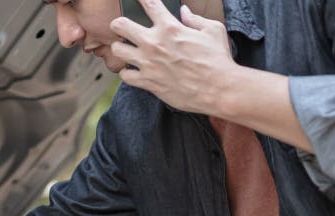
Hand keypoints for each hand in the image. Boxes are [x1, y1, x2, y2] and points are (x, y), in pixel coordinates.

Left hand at [109, 0, 235, 114]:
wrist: (217, 88)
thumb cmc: (217, 59)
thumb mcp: (213, 30)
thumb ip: (195, 19)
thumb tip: (184, 12)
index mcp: (170, 27)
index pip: (149, 4)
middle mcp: (154, 43)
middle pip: (120, 25)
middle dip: (118, 24)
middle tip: (122, 27)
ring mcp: (148, 63)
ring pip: (117, 50)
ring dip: (120, 48)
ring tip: (126, 50)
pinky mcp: (147, 81)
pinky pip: (124, 75)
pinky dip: (127, 72)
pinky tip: (133, 70)